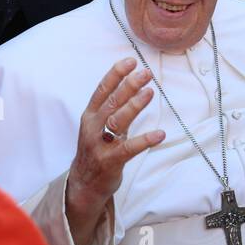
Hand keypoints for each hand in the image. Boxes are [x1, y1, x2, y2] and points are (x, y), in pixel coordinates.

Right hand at [65, 58, 165, 244]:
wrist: (84, 183)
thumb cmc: (97, 148)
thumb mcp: (99, 125)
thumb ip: (113, 107)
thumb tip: (134, 82)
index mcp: (90, 115)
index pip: (102, 90)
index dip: (115, 74)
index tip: (130, 60)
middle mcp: (93, 128)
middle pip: (112, 102)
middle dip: (128, 85)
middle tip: (145, 72)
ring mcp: (100, 145)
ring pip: (117, 121)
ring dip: (134, 106)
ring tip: (150, 93)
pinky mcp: (110, 161)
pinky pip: (129, 149)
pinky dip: (145, 141)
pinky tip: (160, 134)